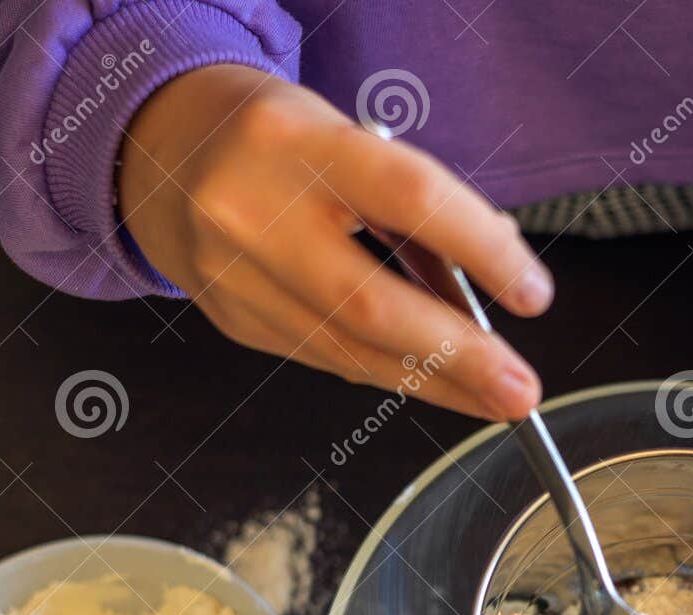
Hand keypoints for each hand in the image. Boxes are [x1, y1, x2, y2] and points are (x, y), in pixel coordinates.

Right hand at [118, 65, 551, 419]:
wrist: (159, 151)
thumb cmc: (276, 139)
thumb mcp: (348, 137)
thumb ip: (417, 204)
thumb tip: (498, 274)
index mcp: (297, 144)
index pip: (409, 199)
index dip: (481, 252)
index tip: (533, 295)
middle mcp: (254, 213)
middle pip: (372, 305)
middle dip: (459, 358)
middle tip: (520, 391)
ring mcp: (235, 277)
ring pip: (349, 351)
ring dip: (434, 384)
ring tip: (495, 399)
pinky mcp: (234, 321)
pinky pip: (327, 359)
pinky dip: (389, 373)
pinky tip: (435, 384)